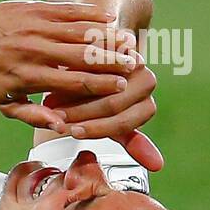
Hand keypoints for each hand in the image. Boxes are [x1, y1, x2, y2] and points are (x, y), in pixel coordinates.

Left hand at [0, 0, 141, 129]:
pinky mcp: (36, 9)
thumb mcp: (6, 104)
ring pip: (80, 31)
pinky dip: (91, 13)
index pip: (73, 82)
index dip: (101, 85)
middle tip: (136, 64)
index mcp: (30, 77)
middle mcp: (35, 51)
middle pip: (82, 56)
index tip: (122, 87)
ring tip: (129, 42)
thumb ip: (35, 116)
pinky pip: (69, 10)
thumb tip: (63, 127)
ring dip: (108, 37)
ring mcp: (36, 27)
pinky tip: (110, 18)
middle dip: (112, 61)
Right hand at [45, 61, 163, 170]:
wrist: (94, 65)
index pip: (121, 124)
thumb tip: (157, 166)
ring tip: (52, 102)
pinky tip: (58, 79)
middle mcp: (147, 82)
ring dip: (75, 95)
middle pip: (113, 104)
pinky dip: (76, 72)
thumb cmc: (97, 101)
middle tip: (57, 118)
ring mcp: (135, 61)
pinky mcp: (119, 44)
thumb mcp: (112, 123)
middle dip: (81, 114)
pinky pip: (95, 63)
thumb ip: (132, 142)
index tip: (69, 132)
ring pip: (103, 83)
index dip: (93, 129)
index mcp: (147, 106)